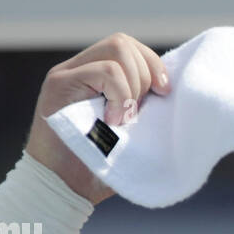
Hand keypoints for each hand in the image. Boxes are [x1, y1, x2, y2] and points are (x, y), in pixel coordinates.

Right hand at [24, 32, 171, 204]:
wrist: (63, 189)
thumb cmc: (98, 168)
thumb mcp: (130, 133)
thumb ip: (142, 109)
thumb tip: (174, 97)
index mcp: (95, 78)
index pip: (128, 48)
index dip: (153, 64)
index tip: (165, 93)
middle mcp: (78, 70)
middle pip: (123, 43)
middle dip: (145, 75)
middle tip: (139, 113)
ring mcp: (66, 74)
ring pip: (117, 50)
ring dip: (133, 87)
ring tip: (123, 118)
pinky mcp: (59, 85)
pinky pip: (107, 72)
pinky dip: (121, 96)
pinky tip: (114, 122)